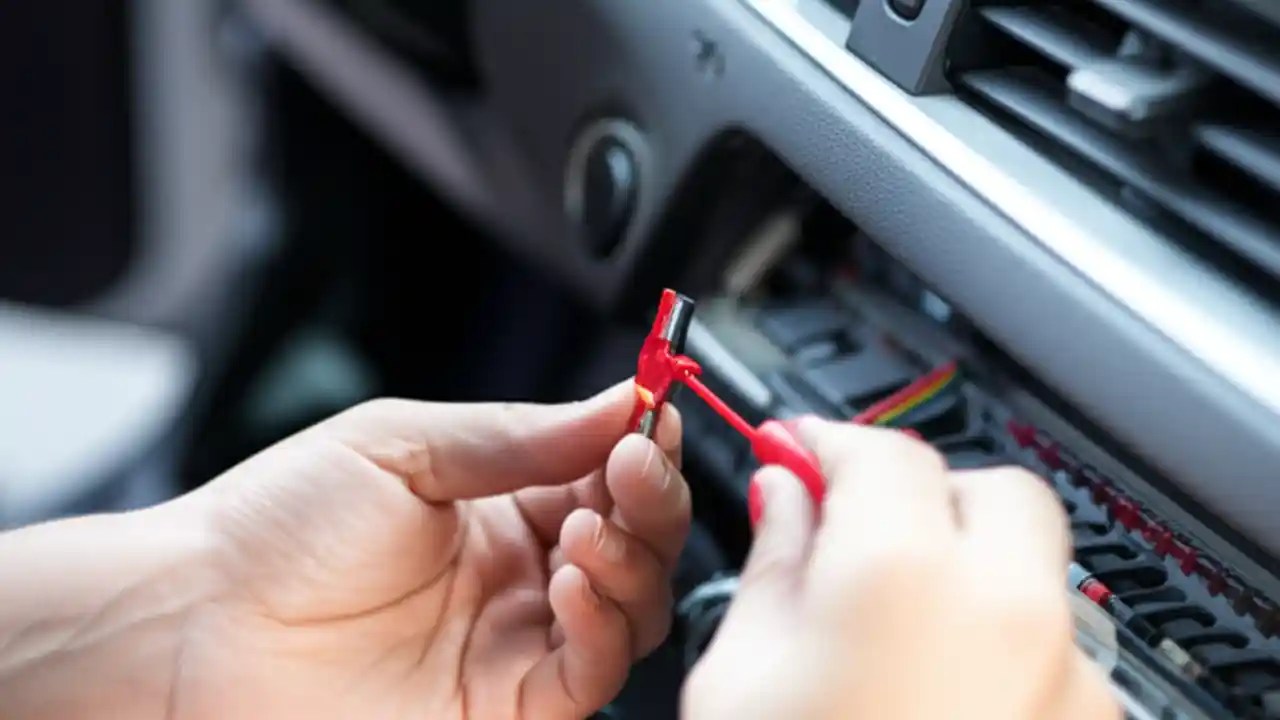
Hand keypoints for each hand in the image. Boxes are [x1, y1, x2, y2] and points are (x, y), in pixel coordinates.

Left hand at [0, 381, 689, 719]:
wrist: (195, 621)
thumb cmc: (278, 527)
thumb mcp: (404, 447)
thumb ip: (519, 436)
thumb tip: (620, 401)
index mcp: (502, 506)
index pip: (605, 476)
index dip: (640, 447)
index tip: (652, 414)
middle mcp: (520, 576)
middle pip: (636, 545)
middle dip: (652, 502)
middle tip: (632, 467)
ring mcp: (515, 643)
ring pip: (631, 612)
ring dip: (633, 563)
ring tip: (588, 526)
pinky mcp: (503, 707)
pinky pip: (588, 674)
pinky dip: (601, 627)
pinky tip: (571, 579)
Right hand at [682, 418, 1119, 719]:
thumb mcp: (739, 678)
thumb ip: (773, 566)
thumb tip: (785, 501)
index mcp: (904, 577)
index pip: (880, 452)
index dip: (826, 443)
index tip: (797, 452)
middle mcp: (1012, 615)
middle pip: (994, 493)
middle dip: (926, 496)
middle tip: (858, 534)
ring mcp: (1069, 681)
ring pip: (1033, 577)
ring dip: (968, 579)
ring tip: (895, 639)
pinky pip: (1056, 655)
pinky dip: (1003, 653)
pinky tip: (942, 697)